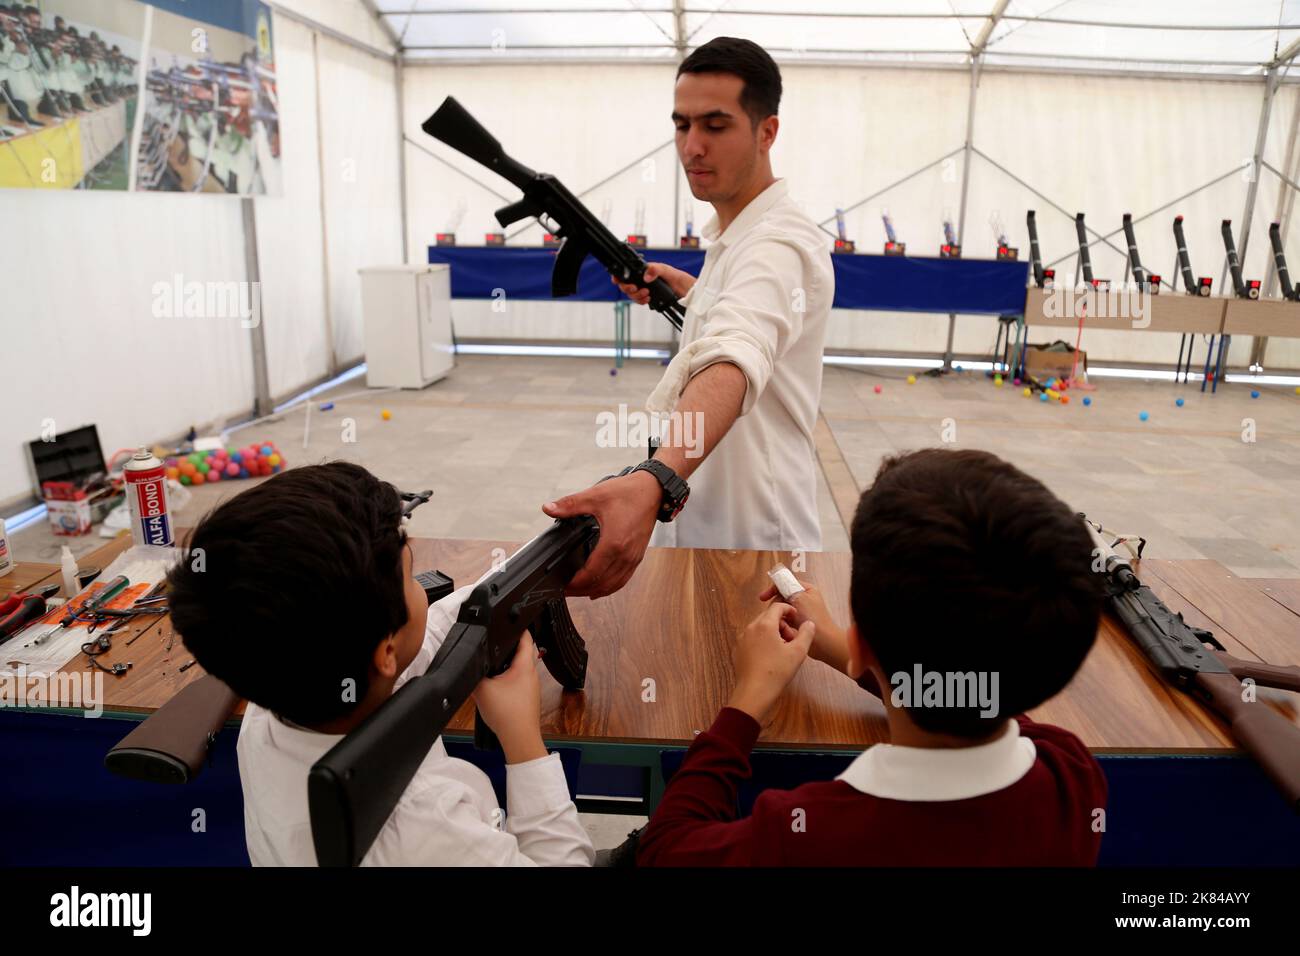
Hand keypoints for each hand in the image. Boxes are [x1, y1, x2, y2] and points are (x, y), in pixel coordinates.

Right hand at [471, 633, 546, 763]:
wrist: (520, 739)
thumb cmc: (508, 715)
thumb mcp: (482, 690)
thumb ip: (474, 673)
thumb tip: (467, 665)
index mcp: (524, 666)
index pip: (525, 637)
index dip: (516, 627)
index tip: (507, 620)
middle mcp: (531, 674)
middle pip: (520, 652)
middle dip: (506, 647)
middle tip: (492, 642)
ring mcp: (531, 687)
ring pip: (517, 668)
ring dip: (505, 665)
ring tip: (490, 665)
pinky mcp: (527, 698)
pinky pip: (516, 682)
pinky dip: (506, 680)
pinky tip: (495, 687)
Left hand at [542, 469, 660, 597]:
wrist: (653, 490)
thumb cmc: (629, 493)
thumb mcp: (595, 496)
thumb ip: (569, 504)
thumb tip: (548, 508)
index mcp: (613, 543)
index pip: (591, 574)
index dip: (575, 583)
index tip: (563, 584)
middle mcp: (625, 555)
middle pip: (601, 584)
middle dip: (581, 591)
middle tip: (566, 591)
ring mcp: (633, 558)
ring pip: (613, 585)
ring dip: (595, 591)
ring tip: (579, 592)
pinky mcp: (638, 556)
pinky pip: (623, 579)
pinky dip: (610, 587)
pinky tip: (600, 588)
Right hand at [609, 262, 694, 304]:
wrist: (689, 293)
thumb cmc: (680, 279)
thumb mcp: (668, 271)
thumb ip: (656, 270)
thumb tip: (646, 275)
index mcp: (646, 270)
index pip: (629, 271)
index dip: (620, 276)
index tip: (617, 280)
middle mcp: (644, 279)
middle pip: (627, 284)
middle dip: (629, 288)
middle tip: (635, 289)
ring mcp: (647, 289)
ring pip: (632, 294)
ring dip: (636, 296)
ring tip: (646, 294)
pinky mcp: (650, 298)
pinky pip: (640, 300)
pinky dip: (641, 301)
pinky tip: (648, 300)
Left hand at [727, 602, 814, 722]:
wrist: (754, 692)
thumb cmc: (777, 671)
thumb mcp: (798, 652)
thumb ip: (806, 633)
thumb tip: (809, 623)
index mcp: (764, 625)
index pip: (777, 607)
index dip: (789, 609)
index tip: (796, 619)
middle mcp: (750, 628)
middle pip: (767, 617)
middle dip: (781, 624)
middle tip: (791, 639)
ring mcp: (741, 639)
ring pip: (759, 628)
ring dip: (772, 633)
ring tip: (782, 649)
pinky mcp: (738, 651)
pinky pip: (752, 639)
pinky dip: (762, 642)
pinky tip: (770, 657)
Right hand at [757, 581, 850, 674]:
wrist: (823, 642)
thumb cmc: (814, 619)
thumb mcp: (799, 598)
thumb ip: (787, 587)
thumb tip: (777, 577)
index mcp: (806, 590)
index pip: (785, 583)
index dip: (773, 589)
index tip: (763, 598)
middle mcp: (803, 599)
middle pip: (781, 598)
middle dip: (776, 606)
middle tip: (774, 614)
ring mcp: (800, 612)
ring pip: (781, 610)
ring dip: (779, 616)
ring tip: (781, 624)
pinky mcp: (797, 623)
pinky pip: (784, 620)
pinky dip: (782, 624)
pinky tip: (783, 629)